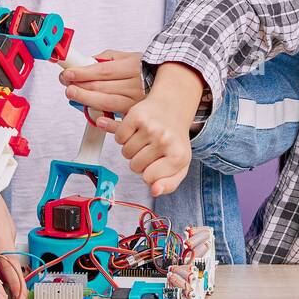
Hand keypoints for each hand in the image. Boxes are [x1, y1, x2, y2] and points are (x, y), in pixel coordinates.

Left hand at [59, 50, 144, 122]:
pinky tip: (96, 118)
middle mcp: (135, 85)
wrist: (171, 83)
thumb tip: (86, 61)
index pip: (102, 71)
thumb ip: (107, 58)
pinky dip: (107, 121)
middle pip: (102, 87)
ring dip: (86, 99)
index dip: (83, 73)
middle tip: (66, 83)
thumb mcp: (129, 56)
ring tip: (72, 94)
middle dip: (80, 85)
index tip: (68, 73)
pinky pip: (119, 121)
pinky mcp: (136, 115)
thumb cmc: (147, 69)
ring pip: (107, 103)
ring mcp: (136, 102)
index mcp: (132, 68)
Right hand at [105, 62, 205, 196]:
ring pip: (126, 153)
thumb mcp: (179, 165)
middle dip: (140, 160)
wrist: (172, 107)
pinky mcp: (137, 116)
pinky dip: (123, 136)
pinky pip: (119, 138)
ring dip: (131, 149)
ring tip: (145, 139)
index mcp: (179, 156)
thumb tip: (154, 191)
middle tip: (151, 148)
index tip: (158, 162)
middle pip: (135, 166)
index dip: (149, 172)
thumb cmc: (174, 141)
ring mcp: (150, 127)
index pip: (148, 179)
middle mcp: (165, 140)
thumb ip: (169, 184)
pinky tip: (136, 131)